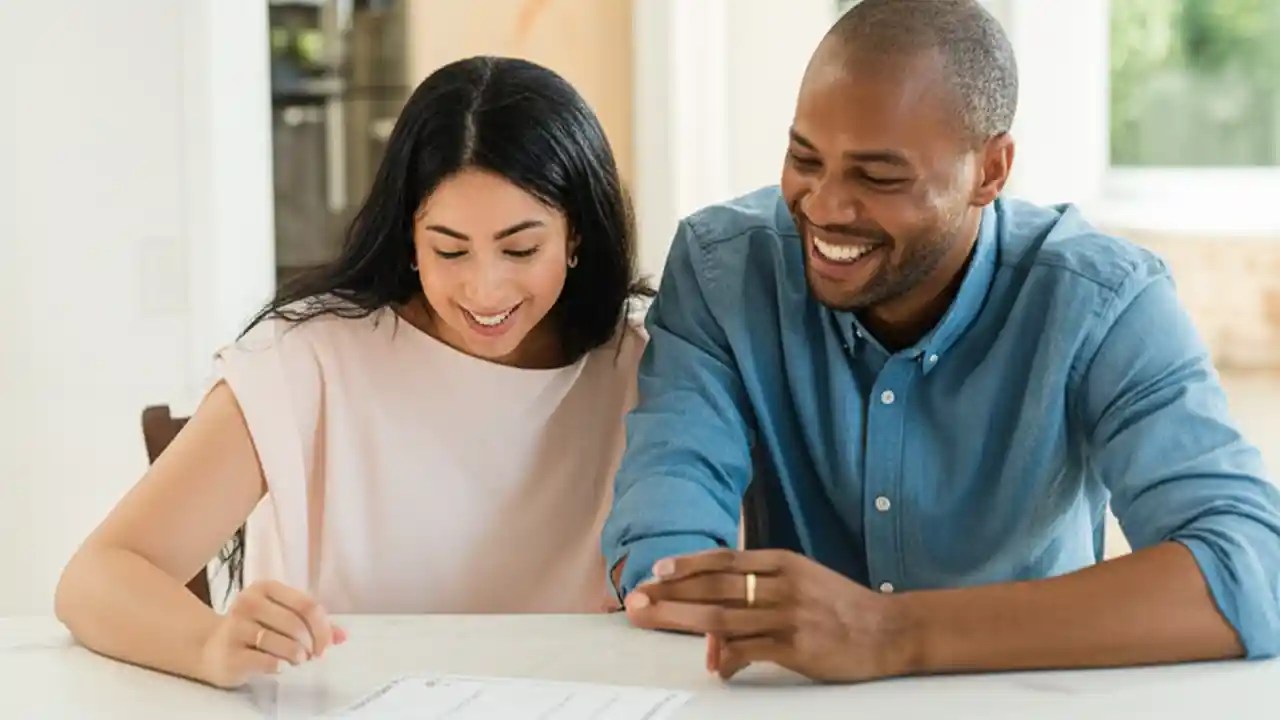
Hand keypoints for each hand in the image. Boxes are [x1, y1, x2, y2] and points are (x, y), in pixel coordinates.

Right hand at [198, 580, 346, 687]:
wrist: (210, 648)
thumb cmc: (253, 631)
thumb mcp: (280, 618)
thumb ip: (312, 624)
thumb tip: (342, 637)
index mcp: (265, 587)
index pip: (307, 604)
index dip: (323, 627)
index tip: (325, 645)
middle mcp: (248, 602)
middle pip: (296, 624)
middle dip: (311, 645)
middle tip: (310, 656)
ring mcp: (235, 627)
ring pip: (284, 643)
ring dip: (298, 656)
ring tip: (296, 660)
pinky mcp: (230, 652)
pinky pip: (267, 661)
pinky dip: (280, 666)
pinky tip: (279, 665)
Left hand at [623, 549, 913, 681]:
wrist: (888, 630)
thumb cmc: (841, 606)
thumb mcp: (802, 581)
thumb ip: (761, 592)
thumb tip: (718, 623)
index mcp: (782, 562)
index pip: (724, 559)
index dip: (687, 564)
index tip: (656, 570)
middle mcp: (781, 584)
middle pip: (714, 585)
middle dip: (670, 593)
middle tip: (636, 598)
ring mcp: (788, 615)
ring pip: (722, 616)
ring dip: (682, 618)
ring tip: (652, 619)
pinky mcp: (796, 646)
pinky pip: (749, 650)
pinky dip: (725, 658)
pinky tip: (713, 665)